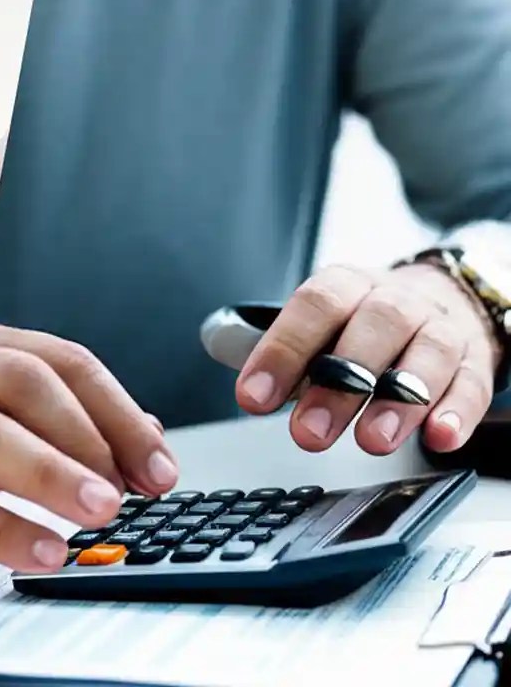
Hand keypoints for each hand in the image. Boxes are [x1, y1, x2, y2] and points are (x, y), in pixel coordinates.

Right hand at [0, 324, 175, 572]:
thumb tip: (147, 437)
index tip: (159, 466)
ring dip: (48, 473)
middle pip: (24, 381)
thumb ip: (62, 413)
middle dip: (87, 435)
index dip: (117, 411)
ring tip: (95, 513)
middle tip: (128, 489)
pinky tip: (39, 551)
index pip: (59, 360)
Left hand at [236, 263, 500, 454]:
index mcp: (346, 286)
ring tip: (372, 441)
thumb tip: (251, 390)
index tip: (254, 398)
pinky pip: (472, 384)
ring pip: (427, 354)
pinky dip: (455, 413)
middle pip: (372, 329)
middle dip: (338, 385)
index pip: (313, 307)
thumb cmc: (364, 324)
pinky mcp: (476, 361)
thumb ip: (286, 356)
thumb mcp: (320, 327)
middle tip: (309, 433)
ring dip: (398, 402)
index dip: (282, 351)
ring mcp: (439, 329)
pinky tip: (437, 438)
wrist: (446, 300)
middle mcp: (395, 301)